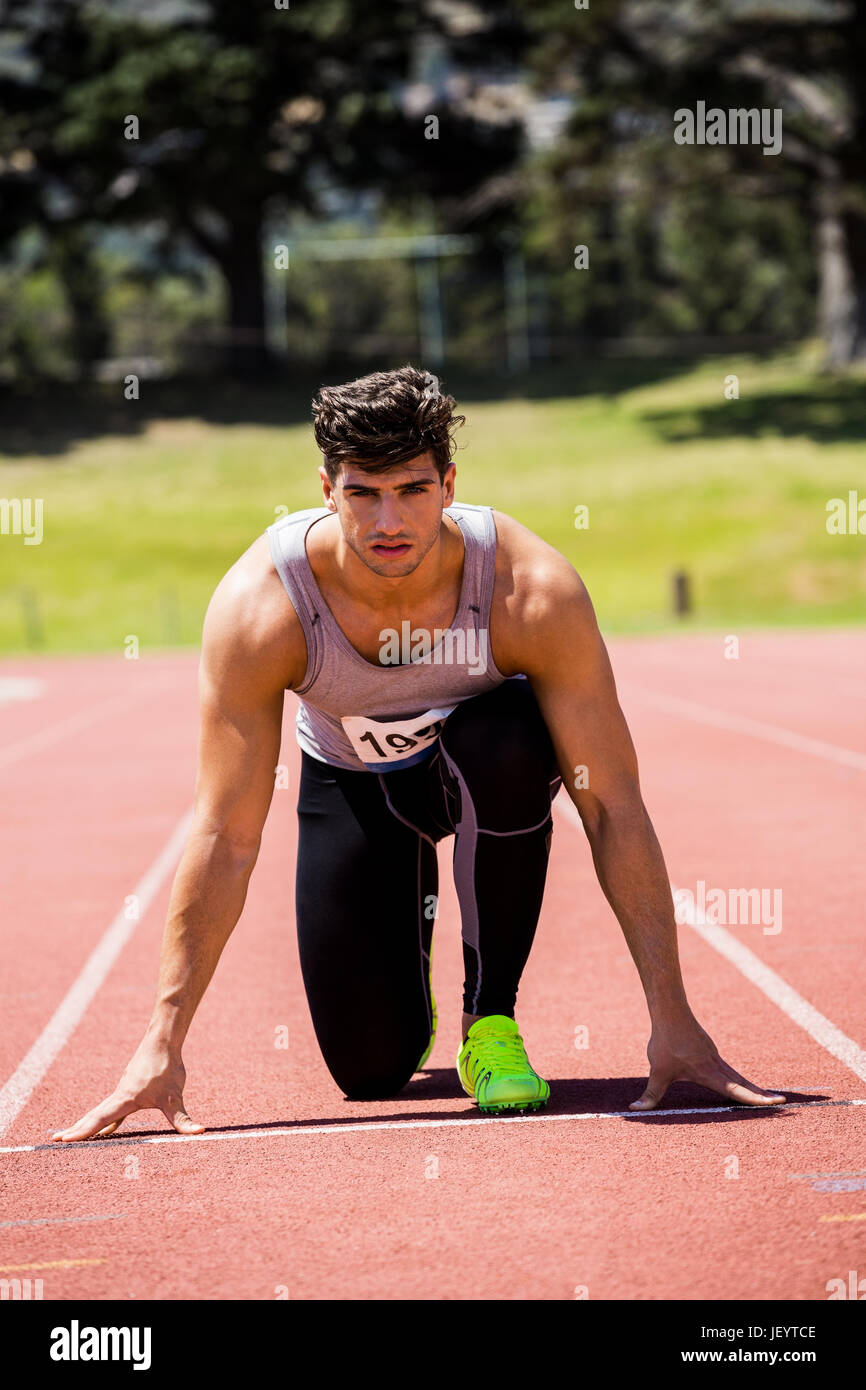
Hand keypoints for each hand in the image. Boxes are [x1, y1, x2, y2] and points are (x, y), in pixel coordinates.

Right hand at [51, 1039, 204, 1141]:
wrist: (163, 1039)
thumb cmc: (167, 1066)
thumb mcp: (175, 1096)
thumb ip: (184, 1119)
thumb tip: (199, 1133)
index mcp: (125, 1099)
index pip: (99, 1120)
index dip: (82, 1131)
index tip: (64, 1140)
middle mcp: (119, 1095)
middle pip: (93, 1116)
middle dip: (76, 1129)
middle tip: (55, 1141)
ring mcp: (123, 1090)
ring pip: (101, 1111)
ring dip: (86, 1124)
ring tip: (71, 1136)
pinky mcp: (130, 1088)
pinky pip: (113, 1108)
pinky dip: (105, 1120)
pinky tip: (107, 1130)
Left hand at [630, 1016, 785, 1110]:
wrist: (670, 1012)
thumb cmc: (665, 1042)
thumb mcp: (657, 1071)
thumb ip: (650, 1094)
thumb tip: (634, 1110)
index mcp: (709, 1072)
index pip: (736, 1090)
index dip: (754, 1099)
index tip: (774, 1103)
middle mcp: (717, 1065)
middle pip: (744, 1083)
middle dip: (762, 1095)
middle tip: (782, 1104)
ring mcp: (716, 1057)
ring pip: (739, 1075)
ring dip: (753, 1087)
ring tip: (768, 1098)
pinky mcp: (711, 1051)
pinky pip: (730, 1069)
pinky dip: (740, 1079)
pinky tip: (741, 1083)